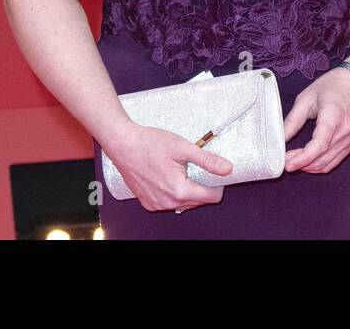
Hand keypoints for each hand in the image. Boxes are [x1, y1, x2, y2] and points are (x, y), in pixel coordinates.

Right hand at [105, 122, 232, 213]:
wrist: (123, 144)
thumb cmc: (150, 143)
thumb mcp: (183, 148)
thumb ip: (207, 160)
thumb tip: (227, 169)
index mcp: (179, 190)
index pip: (212, 197)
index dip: (218, 184)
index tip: (215, 173)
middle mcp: (168, 202)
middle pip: (199, 201)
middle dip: (202, 186)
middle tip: (196, 167)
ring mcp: (157, 205)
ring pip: (184, 203)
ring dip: (188, 190)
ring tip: (181, 170)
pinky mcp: (148, 203)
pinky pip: (169, 203)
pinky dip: (174, 193)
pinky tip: (169, 177)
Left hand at [281, 65, 349, 173]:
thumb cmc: (332, 86)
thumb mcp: (306, 98)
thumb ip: (293, 120)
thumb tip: (279, 138)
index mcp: (333, 117)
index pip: (319, 145)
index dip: (302, 158)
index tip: (288, 164)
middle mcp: (345, 131)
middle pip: (322, 158)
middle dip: (301, 164)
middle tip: (284, 162)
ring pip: (327, 164)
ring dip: (309, 167)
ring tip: (292, 162)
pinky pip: (334, 162)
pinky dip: (319, 165)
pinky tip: (307, 161)